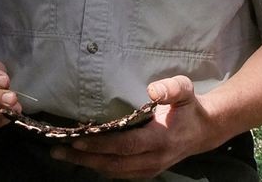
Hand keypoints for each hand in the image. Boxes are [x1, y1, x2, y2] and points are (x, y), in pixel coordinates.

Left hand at [49, 75, 215, 178]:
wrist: (204, 132)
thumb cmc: (189, 108)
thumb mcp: (186, 91)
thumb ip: (172, 88)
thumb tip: (152, 90)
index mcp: (160, 139)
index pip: (125, 145)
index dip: (101, 144)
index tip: (78, 138)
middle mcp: (153, 159)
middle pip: (113, 163)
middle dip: (84, 157)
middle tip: (58, 149)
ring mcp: (149, 169)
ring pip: (113, 171)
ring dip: (87, 164)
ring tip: (62, 154)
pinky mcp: (146, 171)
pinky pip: (118, 173)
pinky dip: (99, 166)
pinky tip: (82, 158)